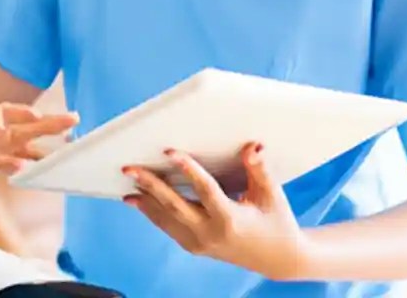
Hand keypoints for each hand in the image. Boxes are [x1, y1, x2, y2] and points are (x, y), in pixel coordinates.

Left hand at [123, 143, 309, 280]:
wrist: (278, 259)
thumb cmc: (276, 221)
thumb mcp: (271, 194)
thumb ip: (259, 169)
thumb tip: (252, 146)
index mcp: (231, 219)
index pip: (204, 190)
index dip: (187, 169)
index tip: (169, 151)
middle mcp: (211, 234)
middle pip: (174, 206)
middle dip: (150, 184)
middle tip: (129, 167)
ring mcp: (200, 243)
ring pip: (166, 218)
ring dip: (145, 198)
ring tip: (128, 179)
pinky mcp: (195, 247)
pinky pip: (168, 227)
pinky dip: (151, 212)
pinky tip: (137, 199)